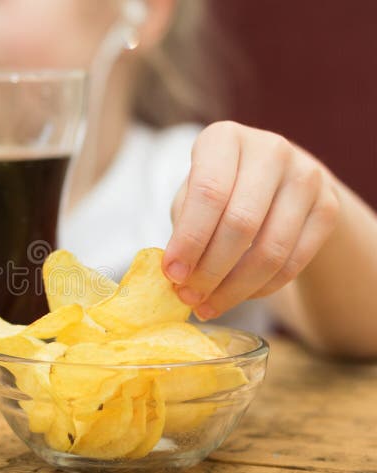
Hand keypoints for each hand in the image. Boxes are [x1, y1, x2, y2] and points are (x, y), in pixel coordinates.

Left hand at [163, 121, 339, 319]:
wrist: (278, 179)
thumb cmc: (220, 187)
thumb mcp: (192, 194)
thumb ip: (183, 226)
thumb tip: (176, 274)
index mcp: (224, 138)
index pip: (208, 192)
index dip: (189, 239)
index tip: (173, 274)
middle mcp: (270, 150)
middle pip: (241, 223)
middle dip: (210, 270)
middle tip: (188, 297)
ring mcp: (305, 177)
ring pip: (271, 249)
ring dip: (234, 288)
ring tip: (208, 305)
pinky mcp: (328, 207)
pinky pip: (293, 262)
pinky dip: (260, 288)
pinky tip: (237, 295)